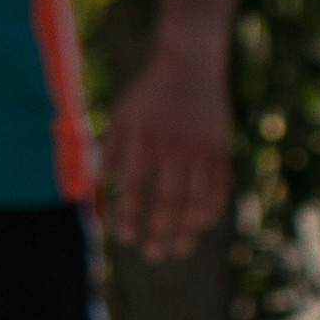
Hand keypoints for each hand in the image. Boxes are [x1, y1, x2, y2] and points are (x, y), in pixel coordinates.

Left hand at [101, 34, 232, 261]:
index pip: (133, 187)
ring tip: (180, 250)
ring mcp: (202, 150)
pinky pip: (221, 185)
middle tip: (153, 255)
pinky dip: (213, 207)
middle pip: (169, 200)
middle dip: (160, 231)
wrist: (191, 63)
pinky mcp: (221, 149)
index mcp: (144, 141)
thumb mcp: (122, 115)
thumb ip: (111, 149)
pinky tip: (203, 224)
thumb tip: (97, 183)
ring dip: (189, 229)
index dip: (128, 215)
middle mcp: (174, 149)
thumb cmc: (148, 92)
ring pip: (198, 199)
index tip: (123, 238)